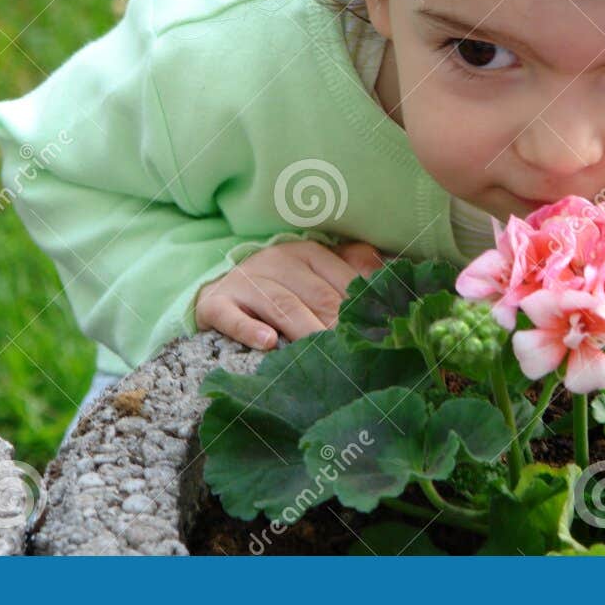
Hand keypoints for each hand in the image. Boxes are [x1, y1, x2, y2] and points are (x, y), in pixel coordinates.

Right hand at [193, 239, 385, 350]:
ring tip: (322, 350)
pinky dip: (249, 329)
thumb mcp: (315, 270)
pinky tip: (267, 342)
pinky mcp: (216, 304)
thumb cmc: (281, 284)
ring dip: (304, 328)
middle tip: (356, 351)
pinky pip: (231, 316)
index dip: (361, 306)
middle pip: (316, 295)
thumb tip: (388, 276)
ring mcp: (246, 282)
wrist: (219, 287)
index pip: (342, 278)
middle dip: (338, 323)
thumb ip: (352, 267)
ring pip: (282, 305)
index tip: (379, 332)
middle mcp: (277, 261)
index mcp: (307, 253)